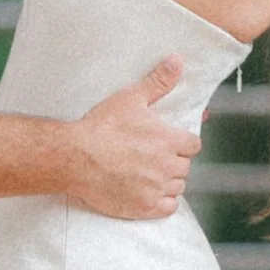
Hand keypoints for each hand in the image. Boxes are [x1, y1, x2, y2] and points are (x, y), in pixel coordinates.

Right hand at [63, 58, 197, 220]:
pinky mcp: (144, 207)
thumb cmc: (101, 127)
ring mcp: (156, 189)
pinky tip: (149, 192)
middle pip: (185, 167)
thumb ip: (158, 82)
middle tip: (154, 157)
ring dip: (168, 181)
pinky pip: (168, 208)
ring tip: (149, 174)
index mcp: (169, 140)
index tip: (170, 142)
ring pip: (177, 187)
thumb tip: (177, 61)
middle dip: (173, 161)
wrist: (75, 157)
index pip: (193, 145)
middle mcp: (167, 166)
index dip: (183, 143)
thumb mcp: (130, 98)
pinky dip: (163, 202)